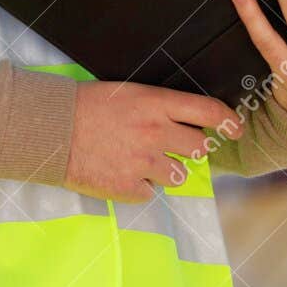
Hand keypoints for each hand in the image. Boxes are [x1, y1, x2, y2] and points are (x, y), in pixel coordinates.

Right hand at [64, 80, 244, 202]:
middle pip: (199, 147)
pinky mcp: (128, 187)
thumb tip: (182, 123)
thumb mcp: (127, 94)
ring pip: (179, 175)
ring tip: (140, 160)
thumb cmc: (84, 106)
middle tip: (174, 147)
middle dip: (192, 149)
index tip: (236, 128)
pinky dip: (139, 186)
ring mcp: (143, 162)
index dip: (227, 121)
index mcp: (155, 104)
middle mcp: (155, 133)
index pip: (207, 111)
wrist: (51, 129)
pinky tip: (121, 172)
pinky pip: (149, 193)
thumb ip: (158, 109)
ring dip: (166, 171)